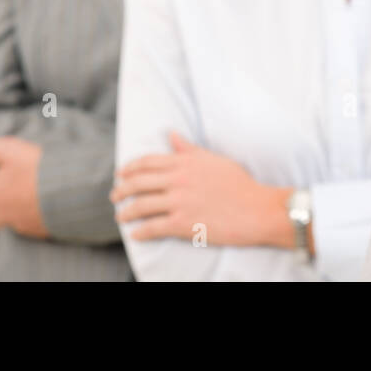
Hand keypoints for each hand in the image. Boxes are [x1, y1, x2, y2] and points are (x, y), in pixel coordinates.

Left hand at [0, 134, 48, 238]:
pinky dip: (35, 216)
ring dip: (15, 212)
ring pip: (11, 223)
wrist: (77, 187)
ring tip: (31, 193)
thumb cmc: (39, 167)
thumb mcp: (9, 150)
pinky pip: (33, 227)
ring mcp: (24, 226)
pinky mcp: (44, 231)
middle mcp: (4, 216)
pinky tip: (48, 201)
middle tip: (8, 189)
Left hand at [110, 131, 291, 247]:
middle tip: (115, 196)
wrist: (256, 209)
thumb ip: (189, 150)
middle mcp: (178, 180)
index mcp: (184, 162)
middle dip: (121, 190)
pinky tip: (136, 235)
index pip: (147, 162)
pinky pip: (153, 228)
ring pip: (141, 206)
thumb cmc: (239, 184)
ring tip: (121, 216)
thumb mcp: (213, 160)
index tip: (121, 174)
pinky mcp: (182, 224)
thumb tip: (172, 136)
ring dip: (126, 212)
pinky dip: (140, 232)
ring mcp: (179, 202)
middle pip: (138, 183)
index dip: (130, 168)